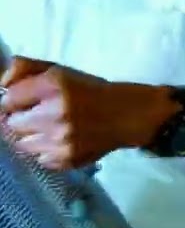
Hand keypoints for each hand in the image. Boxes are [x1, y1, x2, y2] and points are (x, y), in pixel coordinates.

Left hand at [0, 57, 175, 170]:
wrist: (129, 115)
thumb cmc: (93, 91)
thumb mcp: (62, 71)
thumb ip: (26, 68)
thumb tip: (2, 80)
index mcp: (55, 86)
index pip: (7, 99)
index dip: (14, 100)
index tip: (23, 101)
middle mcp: (55, 113)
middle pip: (11, 124)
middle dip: (21, 119)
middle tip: (38, 115)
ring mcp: (60, 140)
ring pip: (22, 144)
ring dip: (32, 136)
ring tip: (50, 129)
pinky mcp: (66, 160)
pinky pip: (39, 158)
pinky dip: (46, 151)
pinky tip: (61, 141)